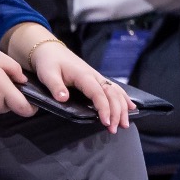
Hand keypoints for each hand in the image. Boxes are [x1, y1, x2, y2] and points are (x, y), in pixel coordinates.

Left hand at [0, 36, 129, 131]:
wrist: (50, 50)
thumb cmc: (48, 62)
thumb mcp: (48, 74)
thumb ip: (56, 86)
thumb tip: (64, 99)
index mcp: (84, 76)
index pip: (99, 94)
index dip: (104, 108)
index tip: (105, 122)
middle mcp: (95, 77)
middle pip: (112, 95)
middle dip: (117, 112)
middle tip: (115, 128)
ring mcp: (98, 78)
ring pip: (116, 93)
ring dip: (123, 108)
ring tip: (125, 123)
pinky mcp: (97, 80)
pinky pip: (115, 89)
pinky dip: (125, 99)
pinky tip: (131, 107)